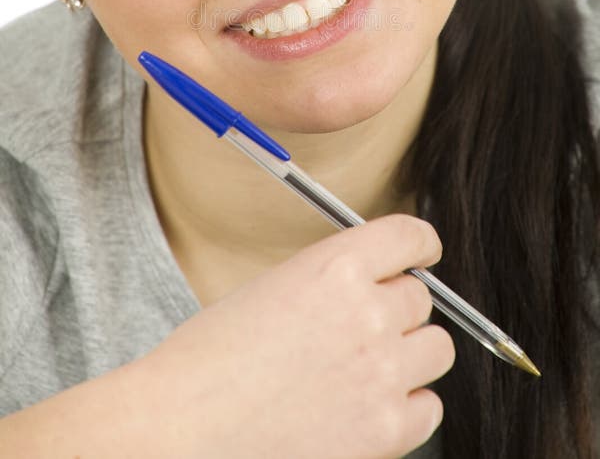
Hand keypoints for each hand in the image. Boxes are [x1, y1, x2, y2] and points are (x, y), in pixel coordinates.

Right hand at [145, 214, 454, 457]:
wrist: (182, 430)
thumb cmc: (210, 362)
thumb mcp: (272, 289)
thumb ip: (331, 281)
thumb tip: (370, 285)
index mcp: (336, 267)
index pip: (410, 237)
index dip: (421, 245)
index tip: (423, 254)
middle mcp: (368, 314)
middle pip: (421, 297)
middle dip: (398, 309)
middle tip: (366, 328)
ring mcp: (382, 374)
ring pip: (436, 349)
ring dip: (409, 355)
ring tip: (368, 369)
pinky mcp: (386, 430)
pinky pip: (429, 407)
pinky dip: (407, 406)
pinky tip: (369, 408)